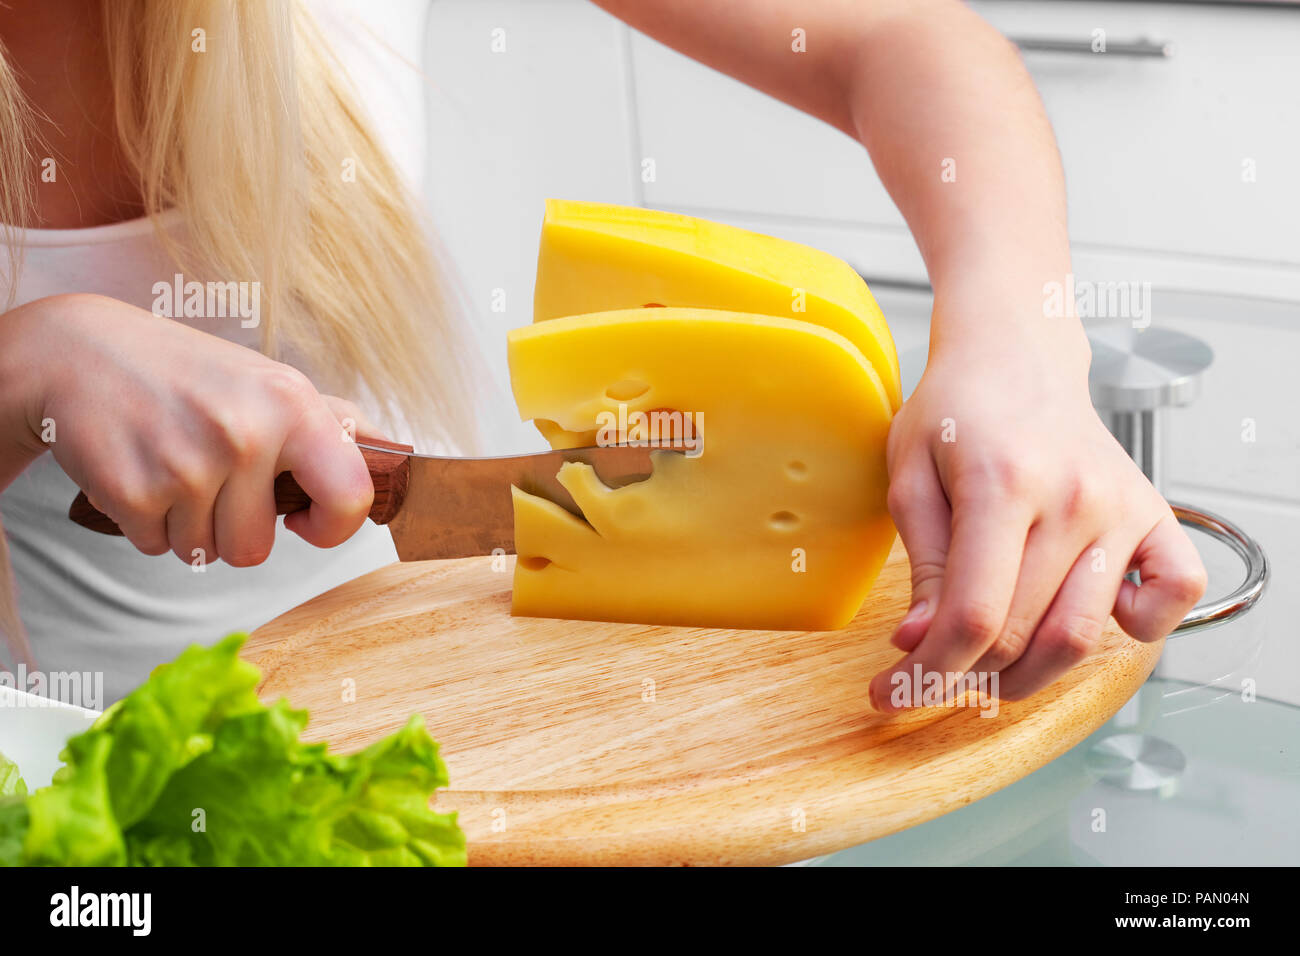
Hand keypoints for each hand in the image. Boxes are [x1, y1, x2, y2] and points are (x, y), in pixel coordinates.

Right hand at [4, 293, 382, 565]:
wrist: (78, 351)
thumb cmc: (189, 374)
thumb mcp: (270, 381)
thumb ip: (333, 423)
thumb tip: (393, 456)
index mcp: (293, 404)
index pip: (350, 496)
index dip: (333, 527)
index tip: (306, 521)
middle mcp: (247, 433)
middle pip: (257, 549)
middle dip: (234, 530)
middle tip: (213, 480)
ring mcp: (188, 465)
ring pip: (206, 554)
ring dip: (189, 526)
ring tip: (174, 468)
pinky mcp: (134, 491)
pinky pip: (158, 548)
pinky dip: (148, 524)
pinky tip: (142, 471)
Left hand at [870, 312, 1206, 707]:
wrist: (1016, 358)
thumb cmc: (955, 412)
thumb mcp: (908, 477)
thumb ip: (920, 565)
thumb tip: (921, 643)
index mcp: (1002, 485)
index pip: (975, 617)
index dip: (927, 672)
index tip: (891, 692)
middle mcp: (1073, 499)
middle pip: (1021, 636)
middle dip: (963, 674)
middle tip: (930, 669)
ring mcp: (1121, 507)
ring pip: (1082, 635)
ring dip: (1029, 672)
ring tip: (987, 661)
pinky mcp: (1153, 512)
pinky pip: (1174, 593)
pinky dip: (1141, 626)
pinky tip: (1085, 616)